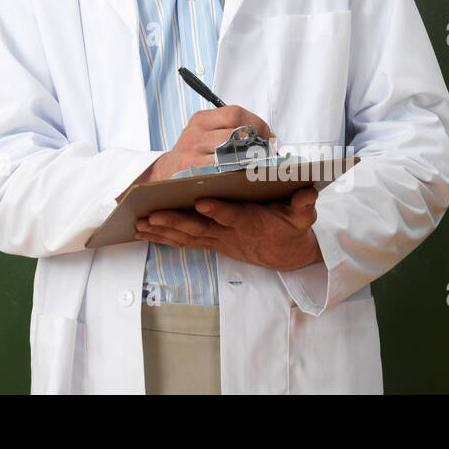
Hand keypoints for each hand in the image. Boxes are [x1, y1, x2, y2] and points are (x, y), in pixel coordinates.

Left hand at [133, 187, 322, 270]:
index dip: (218, 211)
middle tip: (153, 215)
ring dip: (163, 232)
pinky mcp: (211, 242)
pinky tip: (143, 233)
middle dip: (176, 222)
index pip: (233, 216)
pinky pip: (184, 241)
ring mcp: (218, 239)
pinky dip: (163, 238)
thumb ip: (304, 205)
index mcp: (251, 222)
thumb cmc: (291, 229)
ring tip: (140, 224)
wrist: (286, 255)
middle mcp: (230, 233)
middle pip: (200, 229)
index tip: (201, 202)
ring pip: (187, 236)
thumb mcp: (302, 218)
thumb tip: (309, 192)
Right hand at [148, 105, 274, 181]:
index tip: (266, 134)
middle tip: (267, 152)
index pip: (235, 114)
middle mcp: (195, 134)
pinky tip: (244, 175)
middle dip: (258, 143)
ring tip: (259, 163)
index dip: (257, 124)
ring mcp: (192, 153)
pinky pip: (223, 171)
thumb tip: (269, 136)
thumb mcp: (206, 131)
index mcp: (201, 119)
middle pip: (236, 134)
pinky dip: (238, 173)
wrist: (168, 172)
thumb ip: (232, 128)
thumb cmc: (194, 152)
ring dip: (251, 160)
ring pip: (232, 154)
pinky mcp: (192, 172)